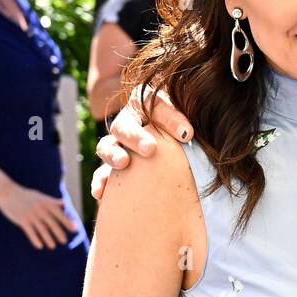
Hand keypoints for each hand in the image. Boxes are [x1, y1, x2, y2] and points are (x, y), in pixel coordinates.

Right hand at [0, 183, 79, 248]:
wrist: (7, 192)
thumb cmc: (25, 195)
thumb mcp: (40, 196)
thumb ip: (52, 201)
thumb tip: (64, 203)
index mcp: (46, 203)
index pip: (60, 214)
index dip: (67, 222)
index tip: (75, 229)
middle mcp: (41, 209)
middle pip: (52, 223)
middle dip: (59, 233)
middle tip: (64, 241)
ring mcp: (31, 215)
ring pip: (42, 229)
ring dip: (48, 238)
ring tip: (53, 246)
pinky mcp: (22, 220)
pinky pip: (30, 232)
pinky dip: (35, 239)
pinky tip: (39, 246)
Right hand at [90, 84, 191, 201]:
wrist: (176, 151)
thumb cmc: (189, 133)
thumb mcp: (192, 125)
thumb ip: (192, 126)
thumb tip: (197, 134)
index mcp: (149, 105)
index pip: (155, 104)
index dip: (170, 118)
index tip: (188, 134)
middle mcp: (129, 122)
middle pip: (125, 124)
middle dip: (137, 136)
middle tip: (151, 149)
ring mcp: (117, 145)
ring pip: (107, 145)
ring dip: (113, 153)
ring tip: (123, 163)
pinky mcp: (111, 168)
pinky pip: (100, 173)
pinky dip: (100, 181)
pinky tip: (102, 192)